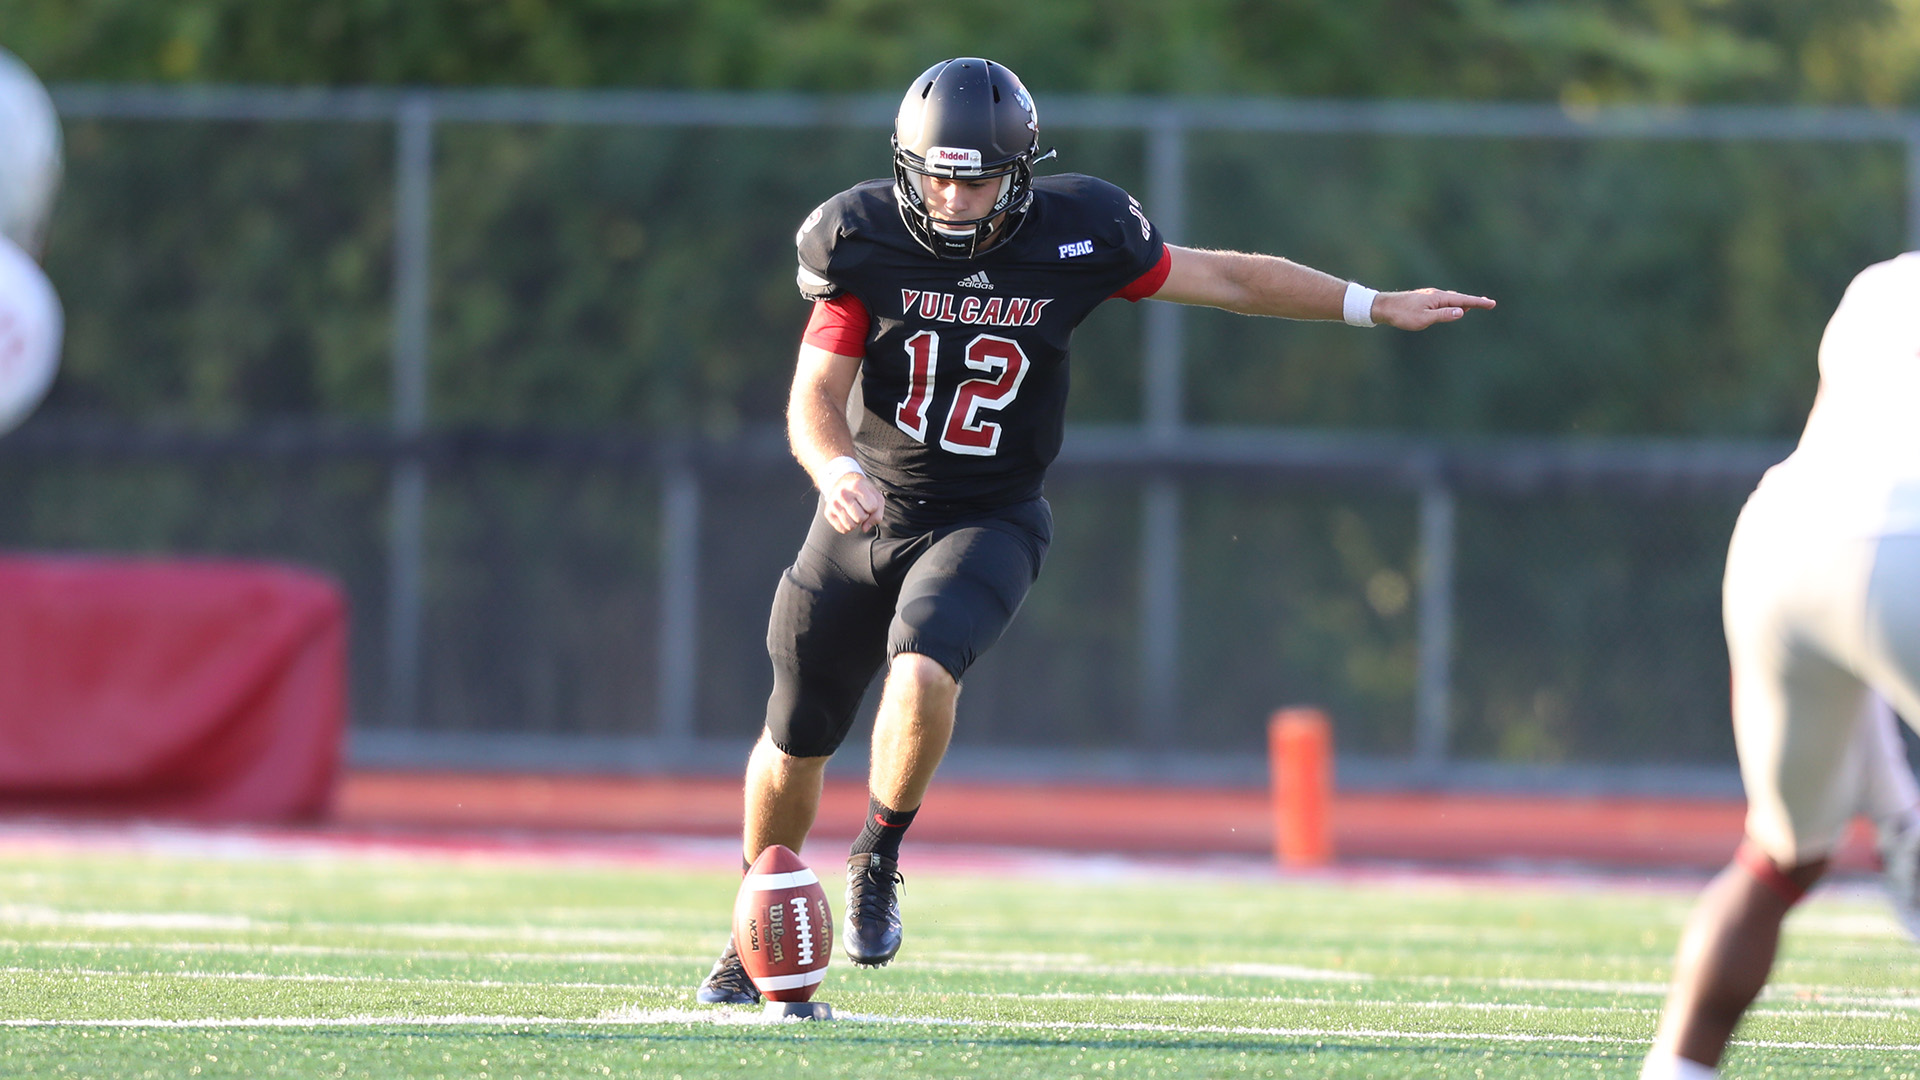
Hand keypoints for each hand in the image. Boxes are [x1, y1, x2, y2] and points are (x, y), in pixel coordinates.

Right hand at [823, 471, 883, 533]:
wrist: (843, 483)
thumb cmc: (862, 491)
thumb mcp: (875, 496)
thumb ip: (877, 513)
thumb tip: (865, 528)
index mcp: (856, 486)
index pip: (872, 507)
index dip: (873, 507)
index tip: (867, 501)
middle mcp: (843, 494)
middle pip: (860, 518)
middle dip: (864, 516)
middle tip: (860, 508)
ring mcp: (833, 503)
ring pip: (851, 526)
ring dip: (856, 522)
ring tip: (854, 512)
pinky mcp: (828, 513)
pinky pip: (842, 529)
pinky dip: (848, 527)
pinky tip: (847, 516)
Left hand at [1372, 288, 1495, 329]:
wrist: (1383, 307)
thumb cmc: (1402, 315)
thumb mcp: (1424, 319)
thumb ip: (1443, 315)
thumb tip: (1462, 312)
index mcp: (1438, 298)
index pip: (1463, 300)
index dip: (1478, 303)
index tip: (1492, 303)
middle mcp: (1436, 294)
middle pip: (1459, 298)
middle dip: (1474, 301)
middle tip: (1488, 303)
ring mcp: (1429, 296)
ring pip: (1451, 298)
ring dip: (1463, 301)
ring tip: (1474, 304)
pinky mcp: (1423, 299)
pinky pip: (1443, 300)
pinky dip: (1452, 302)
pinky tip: (1450, 306)